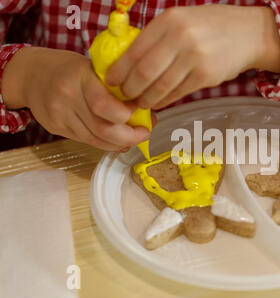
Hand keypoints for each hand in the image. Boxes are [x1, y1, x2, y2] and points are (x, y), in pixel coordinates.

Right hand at [2, 47, 153, 151]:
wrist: (30, 74)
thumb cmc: (69, 68)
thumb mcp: (91, 67)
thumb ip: (113, 87)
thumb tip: (144, 109)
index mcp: (80, 76)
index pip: (103, 104)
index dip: (126, 113)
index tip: (141, 109)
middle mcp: (67, 97)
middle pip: (102, 129)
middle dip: (130, 136)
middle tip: (145, 133)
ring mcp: (59, 115)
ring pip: (96, 140)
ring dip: (120, 143)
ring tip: (134, 138)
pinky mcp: (56, 128)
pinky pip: (86, 141)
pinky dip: (106, 144)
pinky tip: (117, 140)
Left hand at [105, 4, 279, 109]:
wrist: (248, 34)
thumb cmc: (211, 26)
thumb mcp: (182, 20)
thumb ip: (158, 37)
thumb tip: (129, 62)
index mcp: (170, 20)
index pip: (135, 50)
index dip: (119, 70)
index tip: (110, 81)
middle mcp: (181, 38)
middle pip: (145, 72)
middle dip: (130, 89)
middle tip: (124, 96)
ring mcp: (195, 58)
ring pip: (161, 87)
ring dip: (146, 99)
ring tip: (140, 102)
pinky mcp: (206, 76)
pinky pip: (178, 93)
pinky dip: (165, 100)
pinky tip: (158, 102)